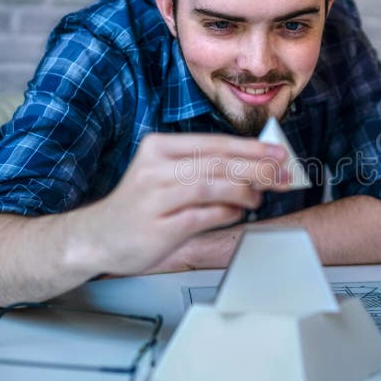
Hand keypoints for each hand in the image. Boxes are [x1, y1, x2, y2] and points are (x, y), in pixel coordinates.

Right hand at [72, 132, 287, 274]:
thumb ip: (205, 169)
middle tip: (283, 173)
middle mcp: (155, 168)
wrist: (97, 237)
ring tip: (259, 196)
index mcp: (159, 147)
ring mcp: (155, 197)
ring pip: (211, 185)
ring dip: (244, 191)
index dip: (252, 147)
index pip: (215, 143)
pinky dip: (226, 214)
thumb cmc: (139, 206)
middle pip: (218, 162)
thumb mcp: (167, 175)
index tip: (279, 152)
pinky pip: (203, 216)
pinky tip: (237, 213)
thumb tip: (254, 167)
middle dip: (258, 167)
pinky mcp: (159, 226)